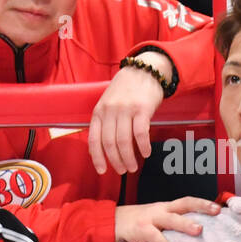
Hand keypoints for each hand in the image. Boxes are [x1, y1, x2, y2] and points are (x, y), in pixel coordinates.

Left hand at [88, 54, 173, 175]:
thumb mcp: (107, 103)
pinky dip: (143, 147)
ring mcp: (126, 110)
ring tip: (133, 166)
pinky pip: (141, 133)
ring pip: (124, 141)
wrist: (143, 70)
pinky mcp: (142, 109)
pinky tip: (146, 153)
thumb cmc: (126, 90)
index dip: (97, 158)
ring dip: (129, 158)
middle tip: (123, 170)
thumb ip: (104, 123)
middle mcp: (110, 111)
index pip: (94, 140)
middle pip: (110, 143)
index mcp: (99, 111)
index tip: (102, 171)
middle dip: (116, 161)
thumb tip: (99, 149)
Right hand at [114, 197, 220, 241]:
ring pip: (171, 219)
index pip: (187, 202)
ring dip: (185, 224)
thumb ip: (172, 224)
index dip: (203, 203)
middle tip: (216, 211)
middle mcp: (161, 210)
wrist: (112, 222)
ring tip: (198, 230)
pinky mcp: (141, 229)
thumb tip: (195, 233)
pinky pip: (154, 236)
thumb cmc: (139, 223)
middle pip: (183, 204)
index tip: (219, 208)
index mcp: (166, 207)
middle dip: (200, 206)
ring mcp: (151, 218)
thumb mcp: (157, 220)